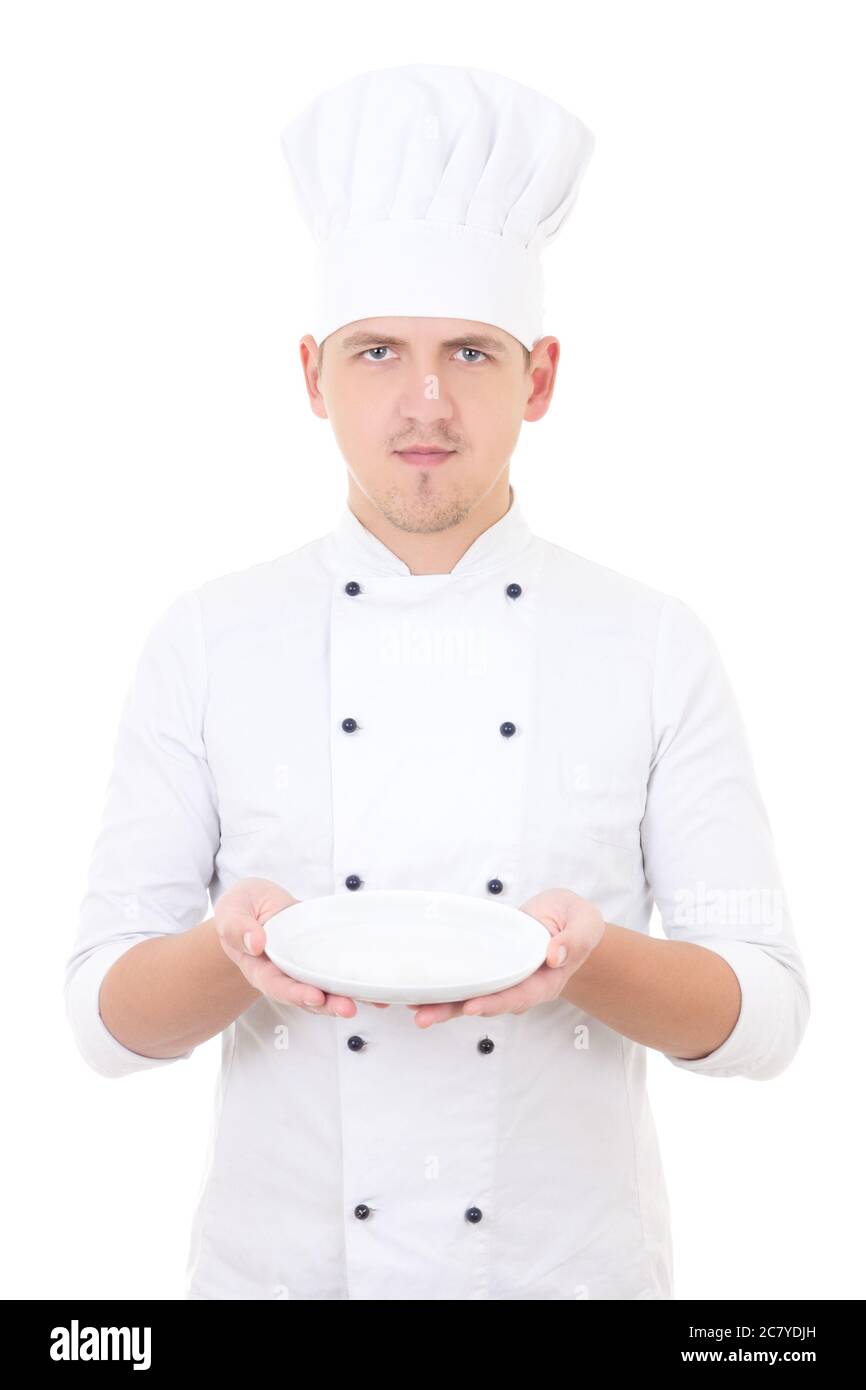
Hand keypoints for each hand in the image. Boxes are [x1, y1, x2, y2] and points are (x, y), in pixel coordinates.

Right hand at [214, 877, 389, 1018]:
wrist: (255, 905)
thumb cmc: (240, 909)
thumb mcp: (231, 912)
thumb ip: (238, 927)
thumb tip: (256, 942)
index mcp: (260, 969)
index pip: (277, 985)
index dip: (295, 993)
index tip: (314, 996)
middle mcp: (285, 974)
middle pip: (307, 995)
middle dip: (328, 1004)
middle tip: (349, 1008)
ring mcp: (305, 967)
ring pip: (328, 988)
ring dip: (348, 996)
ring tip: (372, 1002)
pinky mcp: (322, 956)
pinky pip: (340, 970)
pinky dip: (359, 982)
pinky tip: (380, 990)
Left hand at [406, 887, 604, 1027]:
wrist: (567, 922)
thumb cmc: (576, 922)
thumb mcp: (584, 923)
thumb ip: (574, 940)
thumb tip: (554, 954)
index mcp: (545, 980)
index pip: (519, 995)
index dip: (495, 1002)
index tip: (472, 1006)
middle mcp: (520, 986)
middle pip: (487, 1003)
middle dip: (454, 1010)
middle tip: (424, 1017)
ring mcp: (502, 980)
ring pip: (470, 997)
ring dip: (441, 1005)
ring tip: (412, 1010)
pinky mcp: (488, 968)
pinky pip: (465, 980)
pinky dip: (442, 987)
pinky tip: (417, 991)